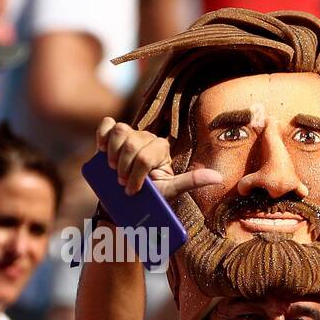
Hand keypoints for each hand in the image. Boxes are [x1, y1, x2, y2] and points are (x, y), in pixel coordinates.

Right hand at [95, 117, 221, 198]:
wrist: (131, 195)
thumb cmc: (153, 193)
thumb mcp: (172, 189)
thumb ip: (193, 181)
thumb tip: (219, 178)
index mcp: (162, 148)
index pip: (145, 156)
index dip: (135, 175)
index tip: (132, 190)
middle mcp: (147, 137)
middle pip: (131, 144)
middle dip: (123, 167)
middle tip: (122, 182)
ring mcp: (131, 133)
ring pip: (119, 131)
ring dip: (112, 152)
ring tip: (113, 168)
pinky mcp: (114, 132)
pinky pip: (107, 123)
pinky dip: (102, 134)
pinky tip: (101, 149)